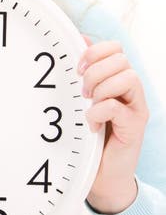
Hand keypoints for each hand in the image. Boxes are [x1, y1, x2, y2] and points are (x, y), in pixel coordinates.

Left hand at [78, 34, 148, 213]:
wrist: (102, 175)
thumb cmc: (92, 136)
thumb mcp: (84, 100)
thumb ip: (85, 73)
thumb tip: (78, 39)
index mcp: (118, 79)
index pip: (115, 47)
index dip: (95, 51)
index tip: (78, 68)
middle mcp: (131, 91)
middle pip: (121, 59)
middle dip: (95, 72)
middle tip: (84, 93)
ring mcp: (136, 107)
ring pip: (127, 76)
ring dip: (101, 89)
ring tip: (90, 106)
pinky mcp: (135, 126)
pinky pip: (117, 106)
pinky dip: (99, 113)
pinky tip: (93, 125)